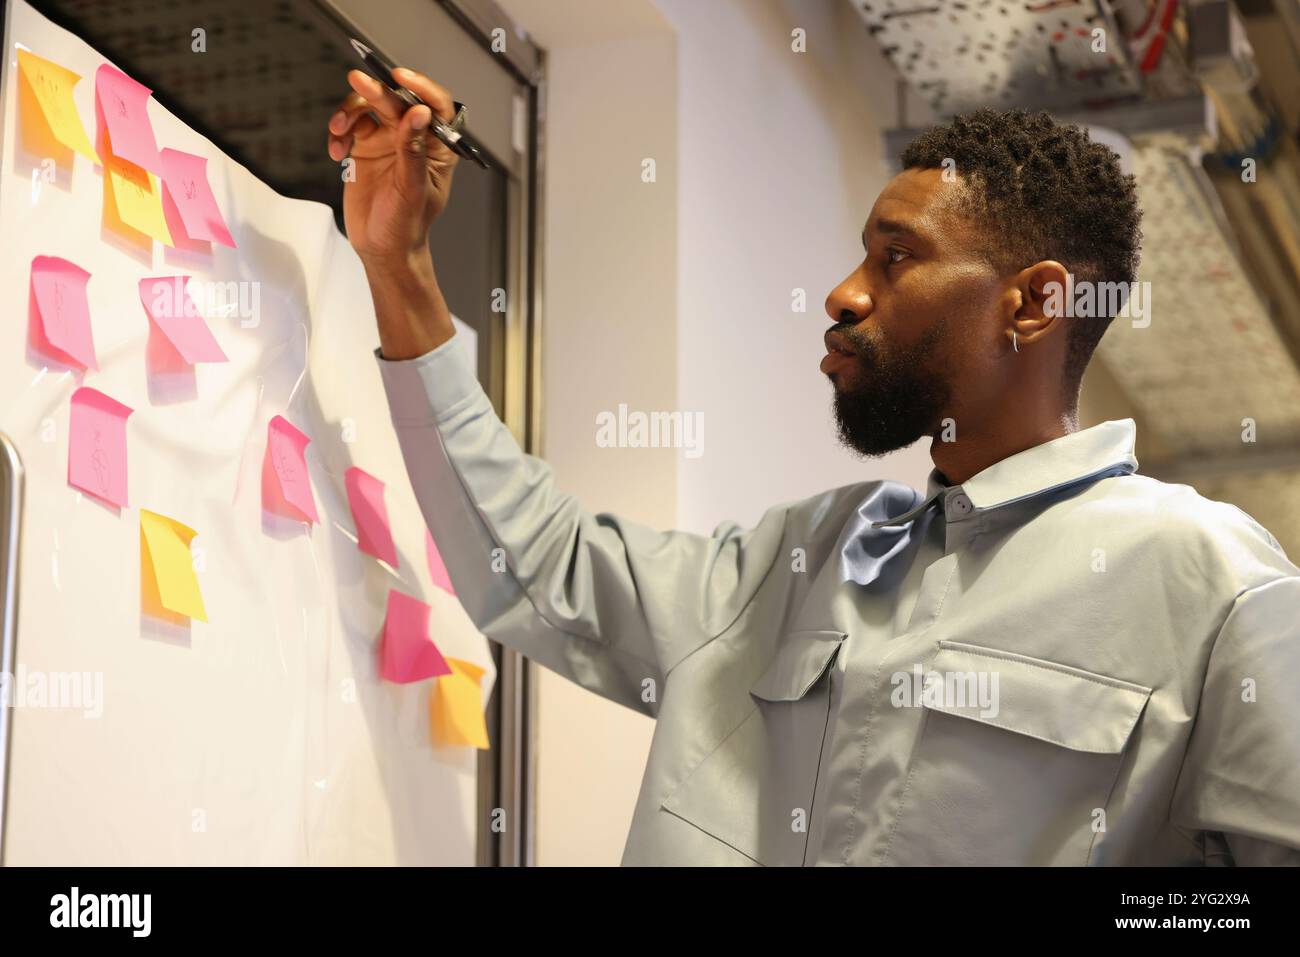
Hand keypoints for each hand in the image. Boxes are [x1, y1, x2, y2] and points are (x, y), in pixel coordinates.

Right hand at [326, 67, 459, 268]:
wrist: (381, 249)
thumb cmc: (406, 226)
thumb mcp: (411, 190)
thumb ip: (412, 151)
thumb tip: (419, 113)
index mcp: (437, 149)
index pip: (436, 107)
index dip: (422, 87)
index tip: (401, 78)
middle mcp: (412, 139)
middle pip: (397, 101)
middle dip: (377, 91)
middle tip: (359, 81)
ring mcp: (387, 141)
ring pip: (370, 107)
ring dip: (351, 111)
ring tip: (339, 131)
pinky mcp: (364, 147)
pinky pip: (351, 124)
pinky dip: (339, 130)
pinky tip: (336, 150)